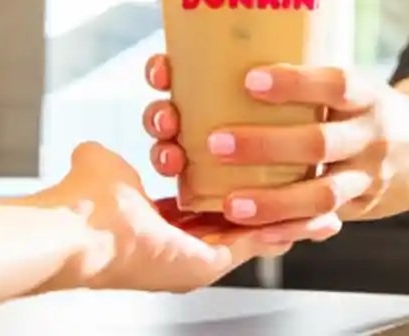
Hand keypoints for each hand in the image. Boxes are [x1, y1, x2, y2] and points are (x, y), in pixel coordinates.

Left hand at [22, 141, 340, 292]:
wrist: (79, 226)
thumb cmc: (85, 200)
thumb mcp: (107, 164)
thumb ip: (110, 157)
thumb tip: (96, 147)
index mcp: (164, 227)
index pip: (213, 210)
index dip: (241, 191)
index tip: (266, 172)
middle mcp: (185, 248)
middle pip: (245, 225)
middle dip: (280, 207)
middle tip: (312, 196)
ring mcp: (200, 258)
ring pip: (260, 235)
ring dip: (296, 218)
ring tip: (330, 205)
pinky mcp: (210, 261)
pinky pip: (261, 243)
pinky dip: (292, 228)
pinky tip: (319, 215)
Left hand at [143, 55, 408, 227]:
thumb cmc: (375, 112)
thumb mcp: (361, 89)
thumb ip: (315, 86)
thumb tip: (240, 63)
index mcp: (368, 96)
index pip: (335, 84)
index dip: (295, 82)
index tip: (250, 79)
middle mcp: (373, 135)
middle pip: (320, 142)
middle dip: (266, 145)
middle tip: (217, 142)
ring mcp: (369, 175)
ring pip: (322, 193)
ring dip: (274, 201)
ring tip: (231, 203)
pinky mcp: (363, 206)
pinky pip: (325, 221)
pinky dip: (292, 228)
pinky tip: (258, 231)